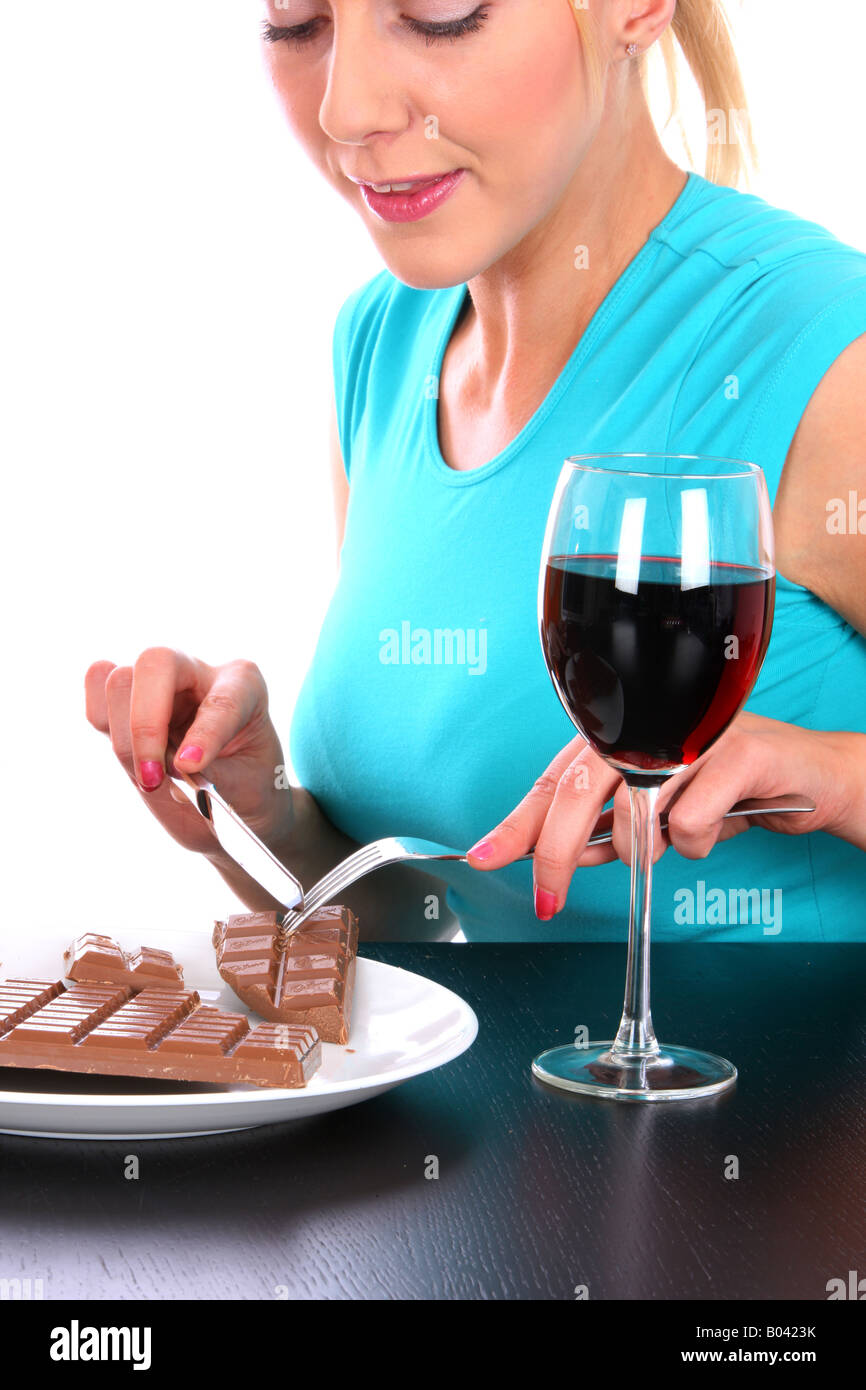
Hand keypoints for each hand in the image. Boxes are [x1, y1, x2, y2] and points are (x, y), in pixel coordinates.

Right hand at [85, 648, 292, 856]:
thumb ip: (208, 776)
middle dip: (145, 724)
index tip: (189, 766)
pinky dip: (104, 724)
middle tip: (151, 778)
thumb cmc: (244, 785)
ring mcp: (159, 680)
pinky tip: (131, 755)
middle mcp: (198, 671)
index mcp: (244, 686)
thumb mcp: (242, 788)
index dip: (204, 734)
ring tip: (150, 778)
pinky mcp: (127, 695)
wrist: (231, 794)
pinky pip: (97, 689)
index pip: (222, 700)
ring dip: (124, 736)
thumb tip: (171, 764)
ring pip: (118, 680)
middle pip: (155, 663)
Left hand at [466, 712, 864, 919]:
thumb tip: (558, 858)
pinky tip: (720, 825)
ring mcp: (691, 732)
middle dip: (557, 854)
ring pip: (633, 811)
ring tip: (679, 837)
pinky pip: (688, 823)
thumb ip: (608, 829)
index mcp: (621, 731)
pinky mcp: (735, 751)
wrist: (814, 777)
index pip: (554, 778)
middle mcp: (649, 722)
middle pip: (577, 789)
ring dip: (648, 849)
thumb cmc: (731, 787)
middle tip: (548, 900)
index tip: (483, 857)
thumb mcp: (659, 810)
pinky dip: (698, 844)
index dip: (517, 822)